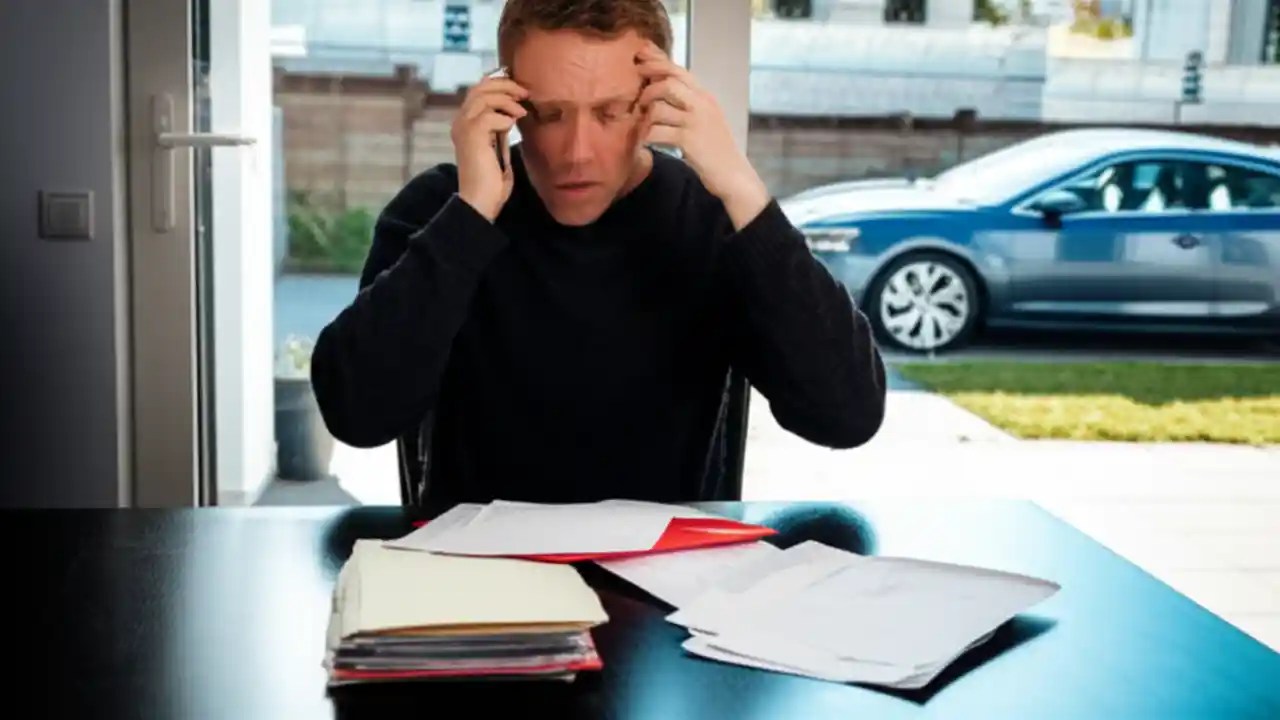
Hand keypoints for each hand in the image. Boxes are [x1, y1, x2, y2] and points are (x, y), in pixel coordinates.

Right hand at [451, 74, 528, 221]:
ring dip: (507, 100)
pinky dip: (505, 118)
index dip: (498, 83)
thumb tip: (514, 112)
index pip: (478, 91)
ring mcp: (463, 127)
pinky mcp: (471, 136)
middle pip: (479, 87)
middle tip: (524, 93)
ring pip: (484, 97)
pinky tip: (513, 127)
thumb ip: (500, 128)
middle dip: (505, 85)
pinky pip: (489, 115)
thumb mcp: (498, 147)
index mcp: (465, 123)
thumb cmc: (491, 182)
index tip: (519, 89)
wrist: (480, 201)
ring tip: (522, 111)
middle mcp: (460, 122)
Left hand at [635, 43, 769, 229]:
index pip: (678, 70)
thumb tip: (661, 90)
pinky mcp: (689, 141)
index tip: (639, 58)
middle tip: (634, 95)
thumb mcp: (706, 120)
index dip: (656, 62)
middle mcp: (702, 104)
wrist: (734, 175)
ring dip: (643, 115)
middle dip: (646, 85)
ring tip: (639, 123)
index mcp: (705, 96)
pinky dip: (645, 136)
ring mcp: (696, 122)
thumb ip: (688, 104)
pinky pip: (657, 132)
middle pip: (668, 81)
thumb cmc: (716, 150)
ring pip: (659, 107)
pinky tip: (643, 142)